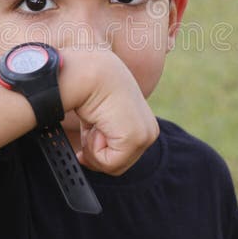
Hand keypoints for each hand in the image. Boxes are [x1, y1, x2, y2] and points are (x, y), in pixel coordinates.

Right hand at [57, 48, 159, 175]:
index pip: (121, 155)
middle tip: (92, 123)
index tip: (90, 130)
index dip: (100, 150)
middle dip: (96, 150)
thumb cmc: (89, 89)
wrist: (88, 73)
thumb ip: (103, 135)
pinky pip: (107, 163)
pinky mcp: (136, 138)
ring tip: (95, 121)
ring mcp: (145, 135)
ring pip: (112, 166)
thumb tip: (88, 157)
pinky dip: (93, 148)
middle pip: (118, 164)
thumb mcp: (100, 116)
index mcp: (144, 124)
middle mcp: (149, 130)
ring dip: (94, 148)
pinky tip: (96, 124)